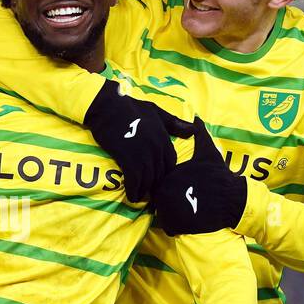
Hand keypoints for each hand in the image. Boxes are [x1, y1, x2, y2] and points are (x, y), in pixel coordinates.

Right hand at [83, 80, 195, 201]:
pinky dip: (134, 190)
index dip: (166, 172)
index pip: (171, 161)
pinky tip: (131, 196)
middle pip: (160, 173)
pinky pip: (134, 180)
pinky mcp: (128, 159)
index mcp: (163, 137)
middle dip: (156, 184)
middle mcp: (156, 148)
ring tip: (140, 196)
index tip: (160, 178)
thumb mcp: (156, 111)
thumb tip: (194, 130)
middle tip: (150, 192)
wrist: (108, 107)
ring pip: (148, 179)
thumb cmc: (130, 107)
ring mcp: (142, 154)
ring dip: (145, 190)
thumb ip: (174, 123)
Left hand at [151, 117, 247, 234]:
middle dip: (168, 200)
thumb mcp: (208, 152)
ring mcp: (169, 209)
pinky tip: (188, 219)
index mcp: (169, 173)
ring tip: (187, 209)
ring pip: (161, 213)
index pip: (158, 181)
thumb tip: (196, 117)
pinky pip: (168, 226)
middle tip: (186, 200)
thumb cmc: (219, 176)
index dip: (169, 185)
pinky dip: (175, 225)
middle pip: (158, 198)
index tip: (182, 187)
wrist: (234, 199)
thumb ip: (199, 134)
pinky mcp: (175, 224)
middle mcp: (165, 190)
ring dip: (171, 213)